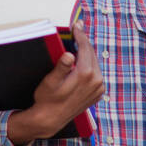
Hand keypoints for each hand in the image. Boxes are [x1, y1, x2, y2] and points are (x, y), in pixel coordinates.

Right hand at [8, 24, 103, 143]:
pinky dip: (89, 66)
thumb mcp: (50, 82)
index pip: (85, 48)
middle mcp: (96, 81)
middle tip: (77, 30)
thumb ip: (61, 67)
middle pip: (91, 54)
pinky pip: (96, 75)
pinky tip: (80, 63)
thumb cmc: (47, 99)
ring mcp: (99, 89)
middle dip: (84, 42)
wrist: (51, 120)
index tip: (76, 25)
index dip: (80, 35)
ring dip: (86, 54)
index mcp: (86, 75)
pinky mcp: (98, 94)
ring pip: (94, 64)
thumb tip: (69, 54)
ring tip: (77, 45)